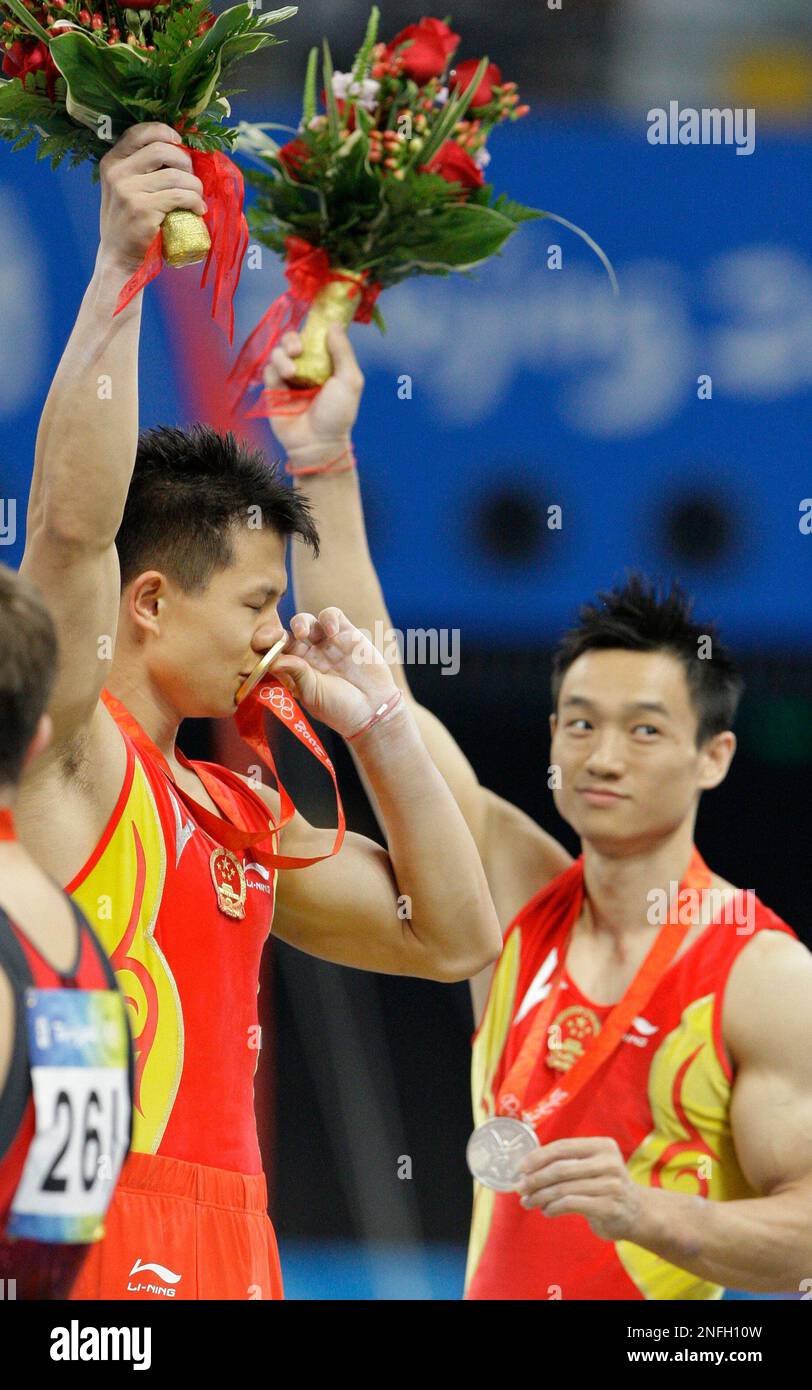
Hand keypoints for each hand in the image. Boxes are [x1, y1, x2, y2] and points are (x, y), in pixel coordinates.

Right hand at [98, 122, 206, 272]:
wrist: (119, 258)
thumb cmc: (128, 222)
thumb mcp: (124, 188)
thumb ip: (139, 168)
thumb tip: (178, 148)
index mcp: (112, 162)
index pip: (140, 132)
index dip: (166, 132)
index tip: (180, 144)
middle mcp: (117, 173)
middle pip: (163, 150)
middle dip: (186, 162)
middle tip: (191, 179)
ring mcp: (129, 191)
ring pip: (176, 175)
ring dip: (195, 186)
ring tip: (197, 198)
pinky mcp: (143, 210)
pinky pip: (180, 196)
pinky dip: (195, 202)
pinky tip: (198, 210)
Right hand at [265, 324, 363, 462]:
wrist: (317, 444)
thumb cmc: (338, 415)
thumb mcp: (349, 380)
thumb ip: (342, 351)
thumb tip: (335, 323)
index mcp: (325, 364)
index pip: (316, 337)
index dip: (313, 326)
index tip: (313, 318)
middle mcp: (306, 369)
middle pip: (292, 341)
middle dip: (291, 339)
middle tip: (297, 349)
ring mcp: (288, 379)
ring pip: (277, 353)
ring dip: (282, 356)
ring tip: (291, 372)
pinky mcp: (273, 390)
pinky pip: (267, 369)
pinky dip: (274, 369)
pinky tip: (284, 378)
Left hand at [272, 607, 399, 740]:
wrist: (374, 709)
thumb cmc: (340, 708)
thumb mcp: (313, 694)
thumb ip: (296, 673)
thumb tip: (273, 660)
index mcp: (294, 670)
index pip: (273, 651)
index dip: (265, 644)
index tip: (261, 644)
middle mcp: (307, 655)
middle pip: (286, 633)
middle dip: (278, 631)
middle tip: (280, 638)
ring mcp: (327, 643)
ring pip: (306, 620)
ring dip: (301, 622)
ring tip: (305, 634)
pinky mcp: (347, 633)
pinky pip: (331, 615)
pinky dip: (328, 618)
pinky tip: (331, 632)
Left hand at [516, 1137, 644, 1241]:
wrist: (637, 1212)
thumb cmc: (605, 1185)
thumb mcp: (592, 1165)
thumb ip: (567, 1162)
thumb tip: (526, 1169)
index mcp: (602, 1145)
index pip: (562, 1147)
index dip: (538, 1157)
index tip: (520, 1168)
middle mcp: (609, 1162)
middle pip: (561, 1169)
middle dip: (535, 1179)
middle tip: (520, 1188)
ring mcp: (611, 1185)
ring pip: (563, 1189)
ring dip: (540, 1197)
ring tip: (528, 1202)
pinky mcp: (609, 1207)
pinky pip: (572, 1205)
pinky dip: (553, 1208)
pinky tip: (546, 1211)